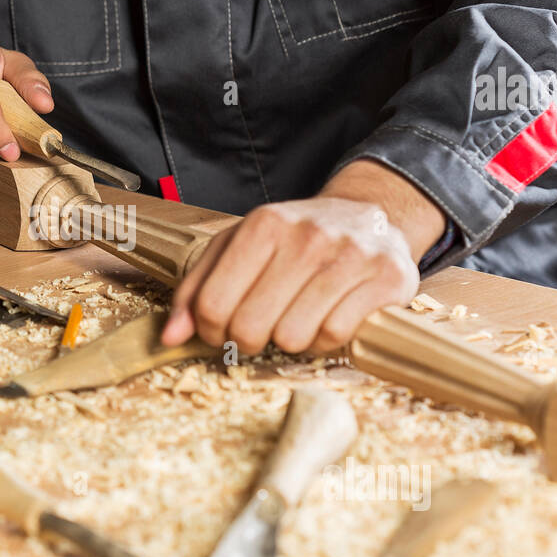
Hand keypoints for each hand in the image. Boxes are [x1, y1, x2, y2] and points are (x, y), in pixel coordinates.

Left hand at [161, 161, 443, 354]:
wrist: (370, 217)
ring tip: (298, 316)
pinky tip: (328, 317)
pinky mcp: (386, 278)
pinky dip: (327, 339)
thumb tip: (170, 336)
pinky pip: (335, 336)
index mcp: (263, 225)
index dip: (211, 331)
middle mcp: (307, 237)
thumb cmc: (294, 240)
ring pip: (293, 337)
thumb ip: (197, 289)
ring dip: (291, 339)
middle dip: (250, 338)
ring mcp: (349, 257)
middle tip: (263, 326)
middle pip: (250, 327)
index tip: (222, 330)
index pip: (213, 304)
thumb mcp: (238, 247)